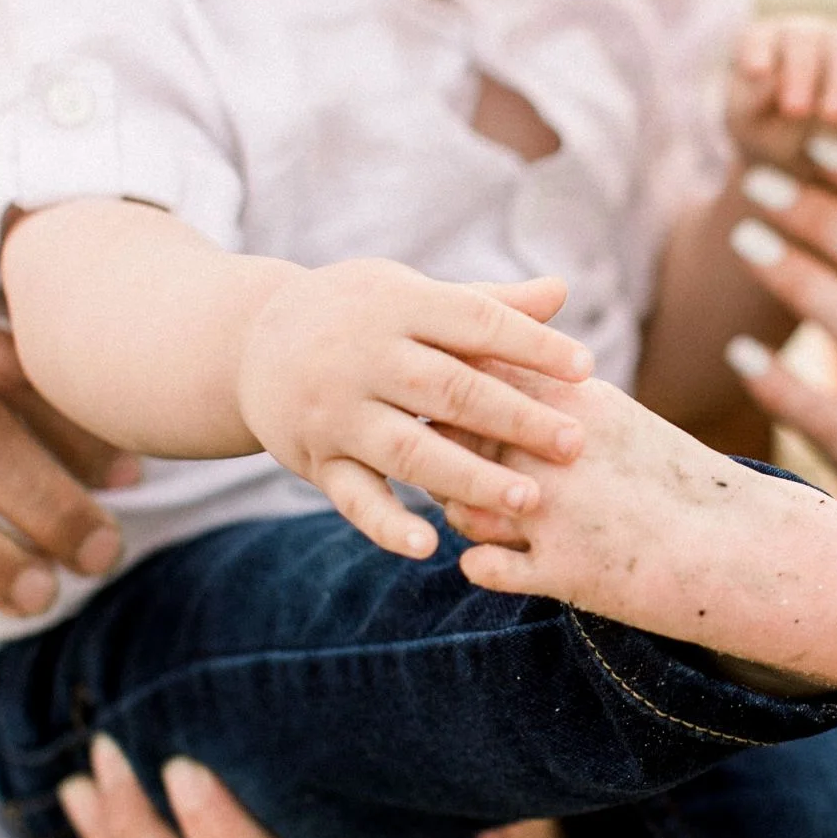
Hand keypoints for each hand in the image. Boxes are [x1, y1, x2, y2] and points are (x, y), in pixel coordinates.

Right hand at [237, 263, 595, 559]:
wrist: (250, 342)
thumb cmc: (358, 315)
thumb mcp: (412, 295)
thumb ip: (487, 303)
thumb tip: (563, 290)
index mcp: (399, 307)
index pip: (474, 323)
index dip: (531, 346)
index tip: (586, 369)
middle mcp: (364, 358)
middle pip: (449, 391)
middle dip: (515, 418)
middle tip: (575, 445)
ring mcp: (337, 413)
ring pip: (409, 450)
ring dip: (468, 477)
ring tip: (527, 501)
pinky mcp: (316, 461)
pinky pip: (354, 497)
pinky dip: (387, 525)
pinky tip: (429, 546)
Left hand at [727, 15, 836, 178]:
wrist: (809, 157)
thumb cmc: (768, 135)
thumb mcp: (752, 126)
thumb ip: (756, 103)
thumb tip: (772, 82)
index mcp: (766, 41)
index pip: (759, 38)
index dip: (758, 51)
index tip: (755, 73)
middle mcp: (808, 36)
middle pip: (806, 42)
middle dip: (801, 74)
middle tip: (795, 110)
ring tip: (833, 117)